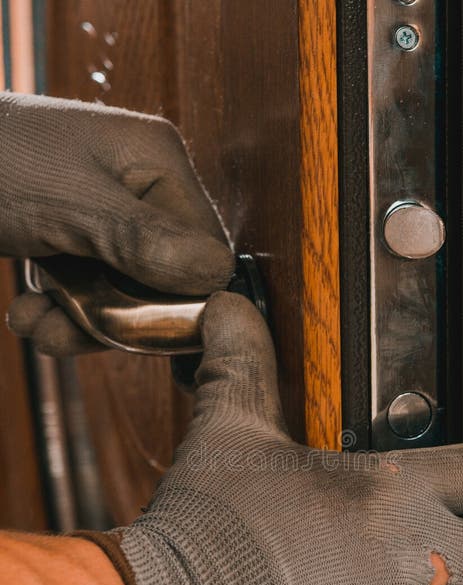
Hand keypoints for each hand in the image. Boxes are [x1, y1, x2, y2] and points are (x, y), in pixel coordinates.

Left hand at [1, 91, 232, 354]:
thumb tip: (217, 277)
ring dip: (79, 322)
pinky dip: (60, 313)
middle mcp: (139, 188)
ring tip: (36, 322)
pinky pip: (90, 292)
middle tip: (69, 326)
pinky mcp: (74, 239)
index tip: (133, 327)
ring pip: (125, 296)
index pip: (206, 254)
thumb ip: (145, 242)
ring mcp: (105, 216)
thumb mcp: (68, 205)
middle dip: (116, 316)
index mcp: (157, 161)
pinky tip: (25, 312)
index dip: (178, 301)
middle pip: (165, 282)